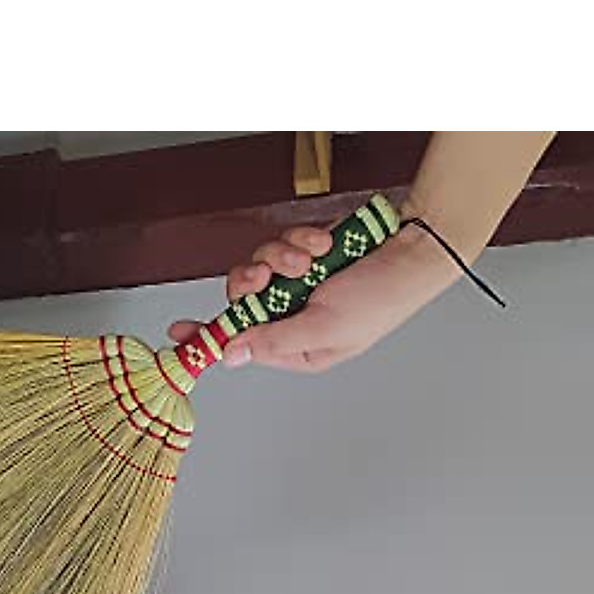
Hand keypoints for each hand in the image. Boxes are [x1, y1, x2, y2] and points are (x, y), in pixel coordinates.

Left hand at [167, 221, 455, 374]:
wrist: (412, 250)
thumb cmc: (383, 299)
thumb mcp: (324, 328)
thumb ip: (274, 340)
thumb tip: (233, 353)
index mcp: (297, 348)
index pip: (240, 345)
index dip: (208, 339)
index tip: (180, 333)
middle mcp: (293, 317)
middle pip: (242, 299)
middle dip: (252, 282)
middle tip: (267, 276)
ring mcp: (299, 283)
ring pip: (258, 266)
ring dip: (281, 257)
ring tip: (310, 259)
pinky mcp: (306, 254)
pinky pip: (280, 243)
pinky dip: (300, 240)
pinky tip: (322, 244)